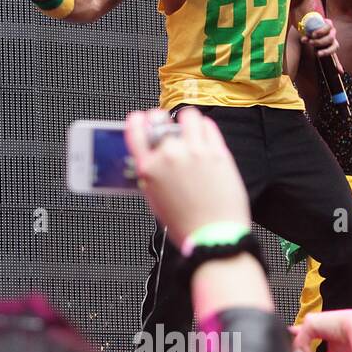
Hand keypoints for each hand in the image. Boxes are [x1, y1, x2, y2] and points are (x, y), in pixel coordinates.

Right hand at [124, 106, 249, 239]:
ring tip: (189, 129)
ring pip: (188, 116)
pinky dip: (204, 127)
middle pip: (159, 120)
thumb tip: (152, 156)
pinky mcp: (217, 153)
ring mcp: (194, 151)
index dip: (137, 120)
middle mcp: (169, 155)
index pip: (135, 130)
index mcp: (148, 168)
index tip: (141, 118)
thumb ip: (151, 173)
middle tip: (166, 126)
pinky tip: (204, 135)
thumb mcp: (154, 199)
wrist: (213, 235)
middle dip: (161, 121)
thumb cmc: (185, 223)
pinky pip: (208, 126)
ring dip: (186, 120)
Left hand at [298, 14, 339, 57]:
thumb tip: (304, 39)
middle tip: (310, 43)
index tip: (313, 35)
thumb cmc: (311, 30)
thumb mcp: (309, 30)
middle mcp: (332, 31)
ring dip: (325, 50)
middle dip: (320, 41)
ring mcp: (334, 39)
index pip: (328, 26)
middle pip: (330, 37)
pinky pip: (332, 51)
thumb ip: (306, 34)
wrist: (314, 35)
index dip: (321, 31)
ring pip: (334, 45)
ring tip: (317, 53)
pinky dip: (325, 52)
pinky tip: (318, 54)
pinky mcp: (333, 46)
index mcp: (327, 24)